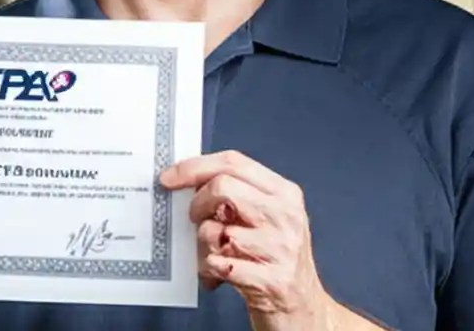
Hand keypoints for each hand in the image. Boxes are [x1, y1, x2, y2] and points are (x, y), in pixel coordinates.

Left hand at [160, 151, 381, 330]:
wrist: (304, 311)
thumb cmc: (275, 261)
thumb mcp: (266, 220)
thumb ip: (237, 196)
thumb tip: (189, 181)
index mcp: (284, 194)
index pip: (233, 163)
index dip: (195, 166)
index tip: (169, 178)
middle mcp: (286, 216)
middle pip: (223, 189)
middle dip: (198, 205)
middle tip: (196, 222)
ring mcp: (282, 248)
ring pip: (216, 230)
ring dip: (203, 247)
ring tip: (214, 257)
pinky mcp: (273, 280)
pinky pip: (219, 264)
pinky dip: (209, 270)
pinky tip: (218, 276)